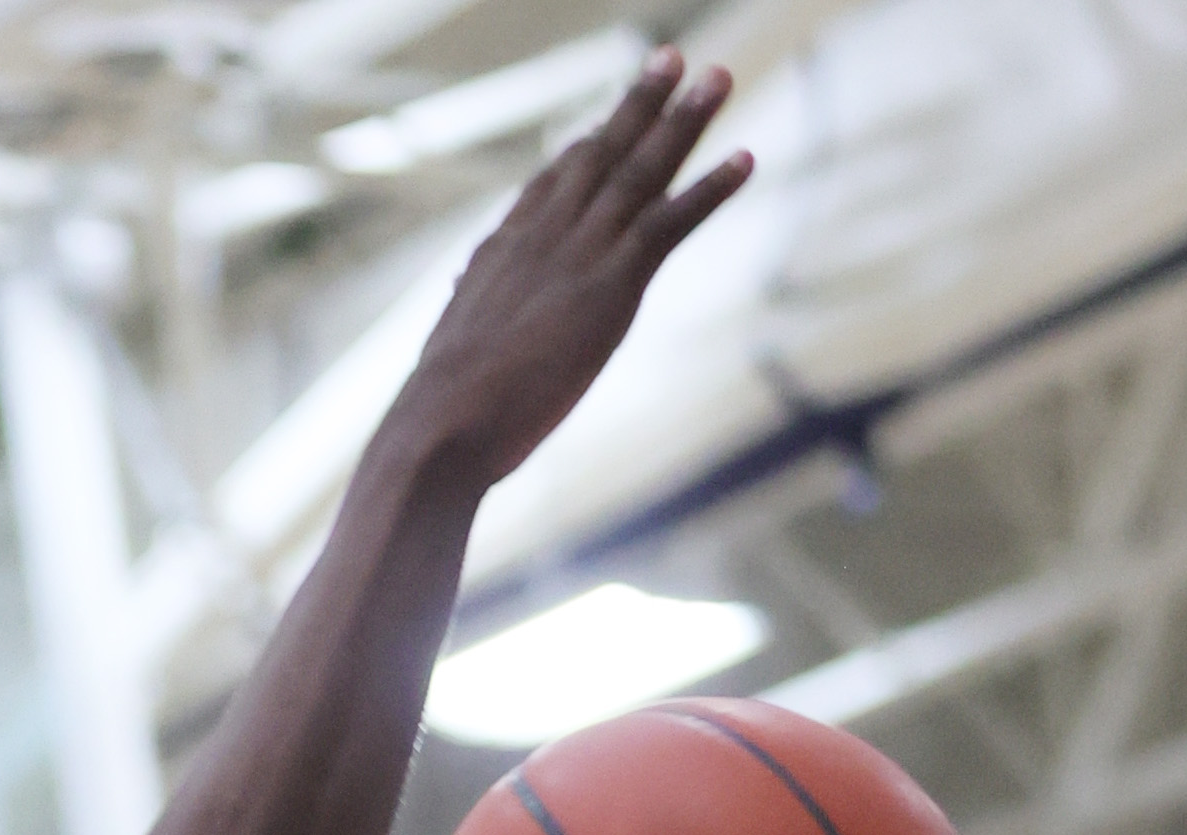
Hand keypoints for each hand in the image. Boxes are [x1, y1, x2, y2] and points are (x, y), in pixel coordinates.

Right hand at [397, 54, 749, 488]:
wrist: (446, 423)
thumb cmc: (442, 412)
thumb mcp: (451, 355)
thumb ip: (469, 324)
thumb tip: (459, 319)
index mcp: (502, 253)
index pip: (548, 186)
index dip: (579, 150)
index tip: (600, 124)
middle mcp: (544, 237)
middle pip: (598, 156)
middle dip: (637, 105)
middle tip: (669, 59)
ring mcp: (579, 255)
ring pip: (640, 171)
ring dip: (683, 121)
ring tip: (718, 76)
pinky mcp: (611, 285)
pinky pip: (670, 222)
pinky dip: (710, 189)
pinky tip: (744, 161)